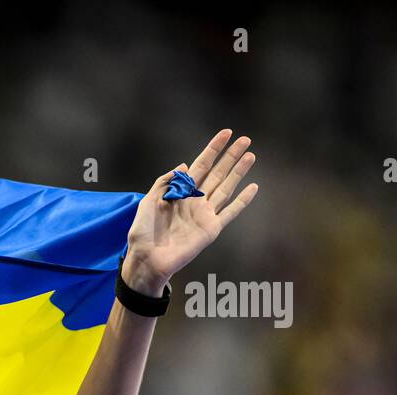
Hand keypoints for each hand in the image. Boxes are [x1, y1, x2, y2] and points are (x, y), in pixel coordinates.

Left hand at [123, 129, 258, 295]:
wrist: (147, 259)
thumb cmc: (143, 233)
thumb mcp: (148, 202)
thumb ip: (164, 182)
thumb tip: (182, 165)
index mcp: (179, 192)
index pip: (200, 165)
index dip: (213, 149)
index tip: (226, 133)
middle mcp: (195, 200)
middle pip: (217, 173)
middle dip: (230, 156)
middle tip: (245, 139)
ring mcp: (204, 214)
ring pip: (226, 188)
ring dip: (238, 172)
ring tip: (250, 155)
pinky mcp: (211, 229)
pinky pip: (230, 213)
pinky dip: (242, 201)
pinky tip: (253, 187)